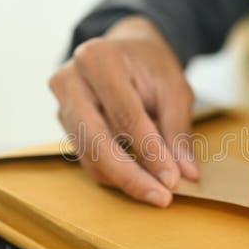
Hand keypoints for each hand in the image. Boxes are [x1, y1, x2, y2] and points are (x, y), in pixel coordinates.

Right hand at [49, 15, 197, 206]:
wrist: (127, 51)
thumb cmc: (151, 66)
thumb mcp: (175, 89)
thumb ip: (179, 130)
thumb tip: (186, 173)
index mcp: (98, 58)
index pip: (125, 115)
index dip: (149, 151)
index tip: (172, 180)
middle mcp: (70, 80)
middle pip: (96, 139)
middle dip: (130, 175)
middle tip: (161, 197)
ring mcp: (62, 103)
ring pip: (89, 155)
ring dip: (123, 180)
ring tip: (156, 193)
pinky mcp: (64, 123)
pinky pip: (87, 158)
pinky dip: (114, 174)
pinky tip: (140, 182)